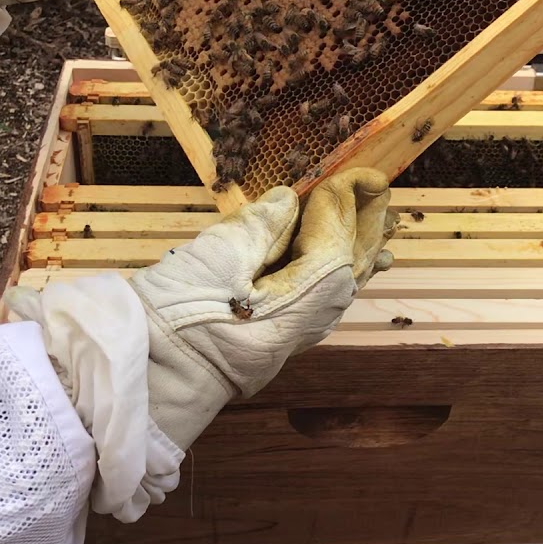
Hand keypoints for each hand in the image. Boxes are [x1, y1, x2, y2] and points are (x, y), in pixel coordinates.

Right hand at [131, 168, 394, 449]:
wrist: (160, 377)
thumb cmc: (184, 314)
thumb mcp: (218, 255)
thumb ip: (261, 222)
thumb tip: (289, 199)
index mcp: (319, 279)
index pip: (338, 221)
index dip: (341, 189)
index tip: (342, 166)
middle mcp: (328, 304)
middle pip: (358, 250)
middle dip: (367, 215)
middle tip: (374, 185)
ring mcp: (314, 324)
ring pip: (352, 275)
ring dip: (364, 242)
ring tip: (382, 222)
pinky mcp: (294, 333)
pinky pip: (335, 293)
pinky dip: (351, 269)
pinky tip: (362, 265)